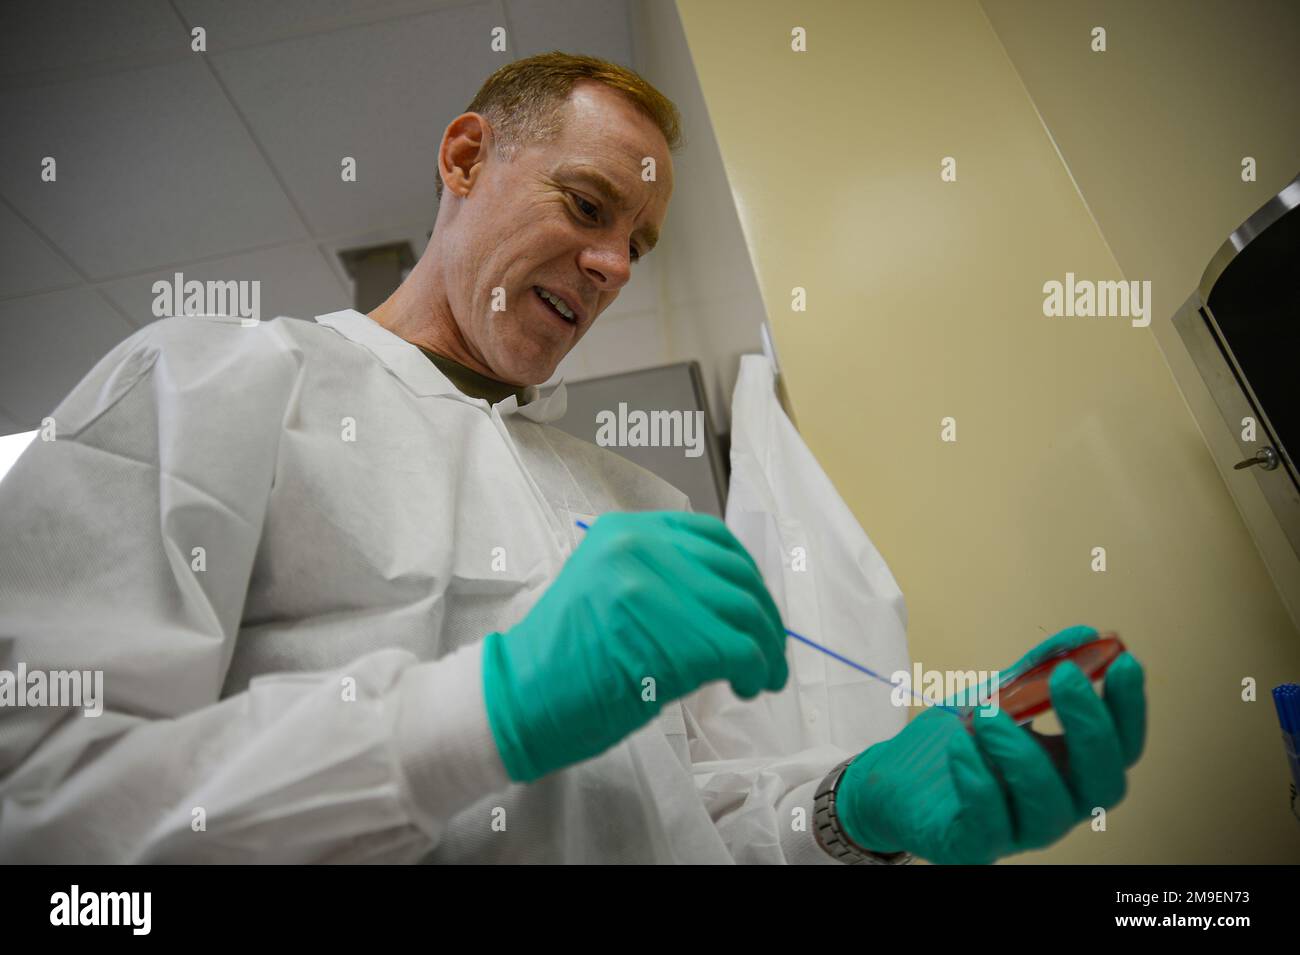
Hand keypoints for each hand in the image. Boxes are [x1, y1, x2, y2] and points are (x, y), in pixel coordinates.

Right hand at [481, 511, 787, 781]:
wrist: (520, 698)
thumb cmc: (563, 657)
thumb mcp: (607, 587)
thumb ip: (661, 576)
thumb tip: (731, 596)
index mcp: (625, 530)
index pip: (711, 537)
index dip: (746, 573)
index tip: (755, 605)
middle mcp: (640, 546)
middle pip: (736, 574)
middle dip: (765, 615)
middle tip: (770, 649)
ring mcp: (655, 589)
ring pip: (746, 611)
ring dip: (767, 648)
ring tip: (764, 675)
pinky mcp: (671, 637)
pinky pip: (741, 649)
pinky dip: (756, 670)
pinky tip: (747, 686)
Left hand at [835, 626, 1145, 863]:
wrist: (890, 781)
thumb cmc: (954, 744)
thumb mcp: (996, 697)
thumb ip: (1036, 671)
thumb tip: (1085, 635)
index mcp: (1069, 772)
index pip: (1120, 748)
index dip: (1129, 707)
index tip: (1125, 660)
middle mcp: (1055, 806)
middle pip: (1102, 783)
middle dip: (1090, 728)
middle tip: (1064, 677)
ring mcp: (1017, 831)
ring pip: (1048, 807)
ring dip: (1024, 753)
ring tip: (990, 713)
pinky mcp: (973, 845)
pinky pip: (988, 821)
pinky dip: (979, 779)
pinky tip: (960, 744)